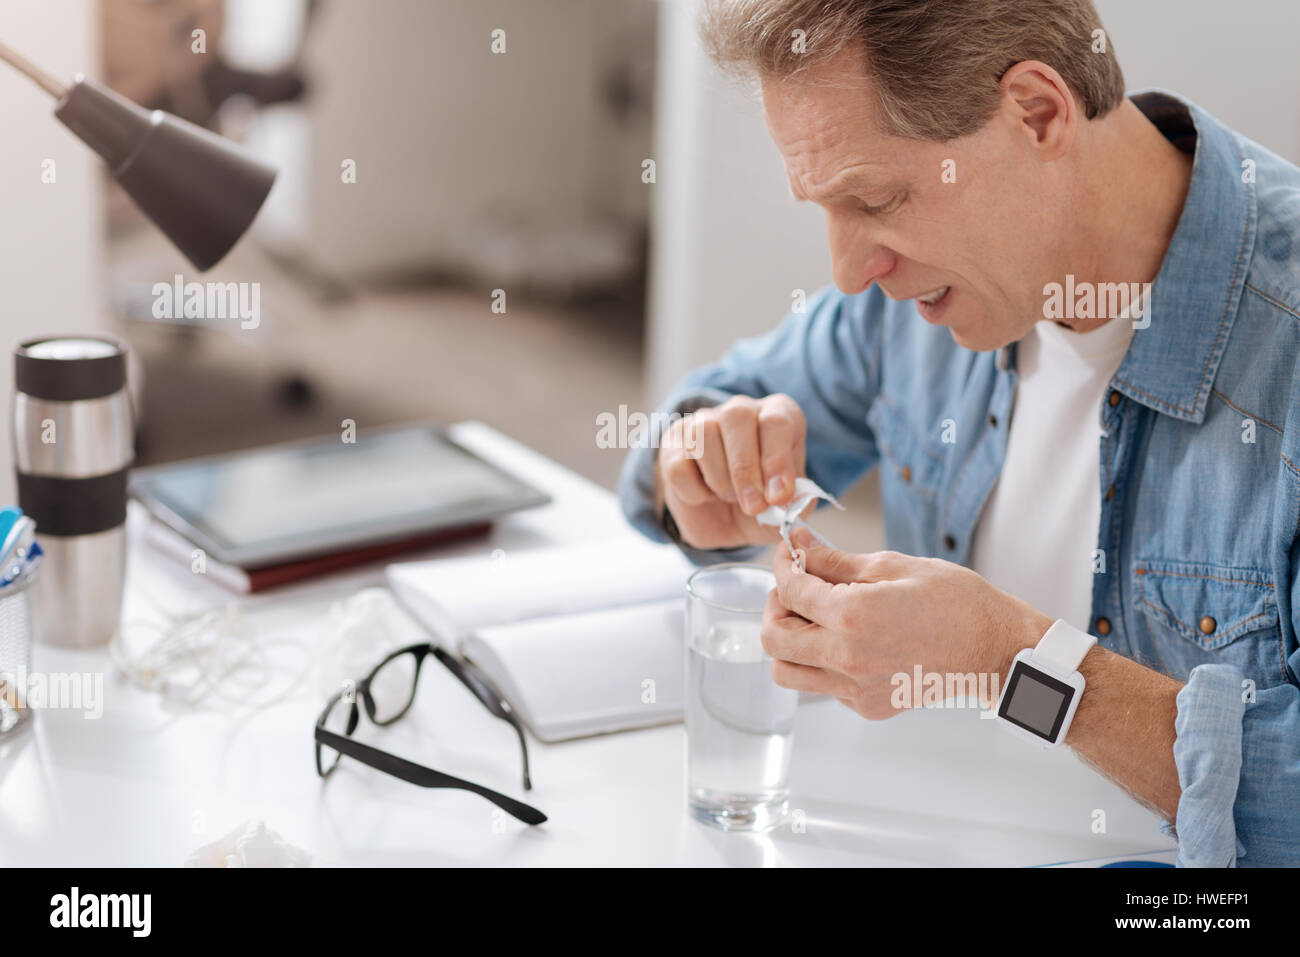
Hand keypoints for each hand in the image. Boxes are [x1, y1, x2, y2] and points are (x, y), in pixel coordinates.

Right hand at [656, 394, 806, 549]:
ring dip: (719, 478)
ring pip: (703, 434)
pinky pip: (678, 464)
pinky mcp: (673, 444)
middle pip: (737, 417)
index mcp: (777, 414)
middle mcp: (740, 410)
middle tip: (753, 506)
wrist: (729, 521)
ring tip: (730, 497)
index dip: (776, 460)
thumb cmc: (765, 504)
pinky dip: (693, 491)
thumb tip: (787, 498)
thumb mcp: (788, 509)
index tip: (777, 497)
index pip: (776, 420)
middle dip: (745, 469)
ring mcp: (702, 422)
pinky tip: (705, 497)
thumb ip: (796, 503)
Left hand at [762, 528, 1053, 718]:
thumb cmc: (956, 602)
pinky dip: (820, 662)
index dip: (782, 564)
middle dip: (775, 606)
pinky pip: (821, 686)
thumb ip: (835, 561)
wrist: (995, 647)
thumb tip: (800, 546)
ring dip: (789, 642)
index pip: (789, 589)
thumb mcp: (893, 565)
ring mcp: (855, 689)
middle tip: (793, 587)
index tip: (788, 552)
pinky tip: (846, 641)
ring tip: (812, 618)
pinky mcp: (866, 706)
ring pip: (787, 672)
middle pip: (773, 639)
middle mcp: (846, 658)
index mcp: (851, 616)